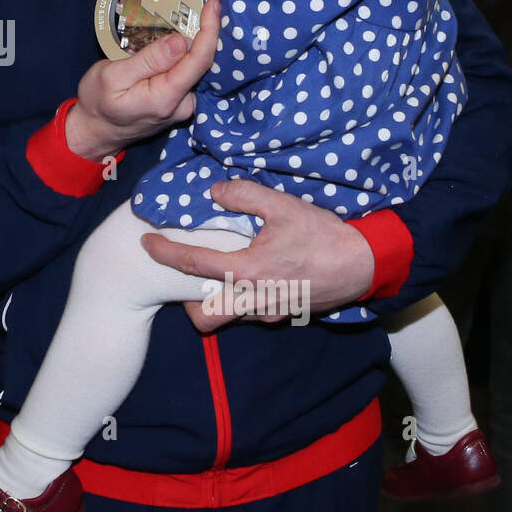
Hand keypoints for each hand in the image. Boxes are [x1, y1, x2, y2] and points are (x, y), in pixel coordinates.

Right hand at [65, 0, 220, 160]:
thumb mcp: (113, 76)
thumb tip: (181, 41)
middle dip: (203, 31)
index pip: (199, 60)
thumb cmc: (98, 102)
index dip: (209, 30)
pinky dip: (183, 54)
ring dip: (191, 42)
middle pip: (201, 62)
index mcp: (167, 97)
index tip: (212, 4)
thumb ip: (148, 60)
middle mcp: (182, 104)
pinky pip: (186, 72)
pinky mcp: (179, 102)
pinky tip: (174, 39)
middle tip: (197, 3)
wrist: (95, 131)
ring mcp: (182, 105)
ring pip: (194, 66)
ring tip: (184, 16)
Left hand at [140, 178, 375, 332]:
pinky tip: (245, 278)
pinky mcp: (283, 316)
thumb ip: (243, 194)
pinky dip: (238, 301)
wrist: (365, 263)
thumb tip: (214, 191)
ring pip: (225, 319)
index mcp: (248, 270)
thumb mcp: (283, 205)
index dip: (164, 253)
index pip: (192, 264)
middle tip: (186, 276)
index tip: (146, 243)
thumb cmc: (323, 234)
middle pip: (203, 317)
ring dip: (212, 301)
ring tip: (214, 274)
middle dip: (187, 302)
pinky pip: (248, 315)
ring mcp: (269, 313)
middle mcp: (253, 299)